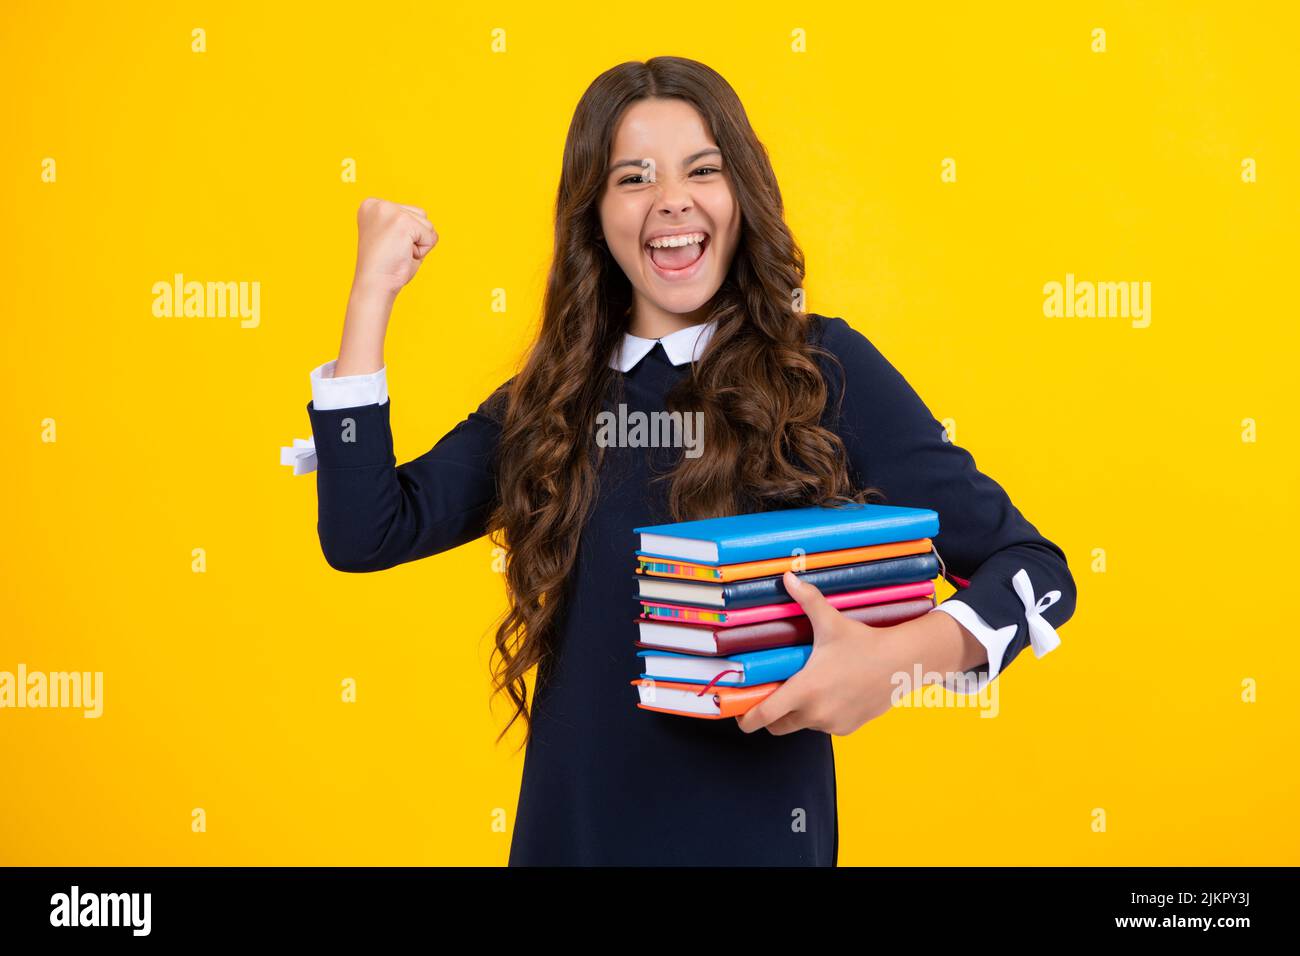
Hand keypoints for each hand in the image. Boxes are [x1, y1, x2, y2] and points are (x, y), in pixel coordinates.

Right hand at [352, 197, 437, 296]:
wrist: (374, 286)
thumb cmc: (386, 267)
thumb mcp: (393, 237)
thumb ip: (406, 223)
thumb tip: (427, 224)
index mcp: (371, 205)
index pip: (410, 212)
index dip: (407, 235)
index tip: (388, 246)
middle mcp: (377, 204)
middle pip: (421, 214)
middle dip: (415, 238)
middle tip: (395, 252)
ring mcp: (389, 211)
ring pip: (428, 224)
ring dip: (420, 244)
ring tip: (399, 253)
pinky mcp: (402, 222)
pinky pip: (431, 236)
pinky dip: (423, 251)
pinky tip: (404, 256)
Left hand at [735, 571, 904, 735]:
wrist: (902, 663)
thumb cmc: (865, 643)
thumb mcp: (832, 622)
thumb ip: (807, 600)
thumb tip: (788, 577)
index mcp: (805, 689)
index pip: (765, 715)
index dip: (748, 719)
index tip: (739, 718)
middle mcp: (816, 712)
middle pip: (779, 726)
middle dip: (772, 716)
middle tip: (772, 697)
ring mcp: (832, 724)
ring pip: (802, 725)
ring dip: (799, 713)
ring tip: (807, 688)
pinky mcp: (847, 729)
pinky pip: (824, 726)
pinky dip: (821, 716)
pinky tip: (831, 694)